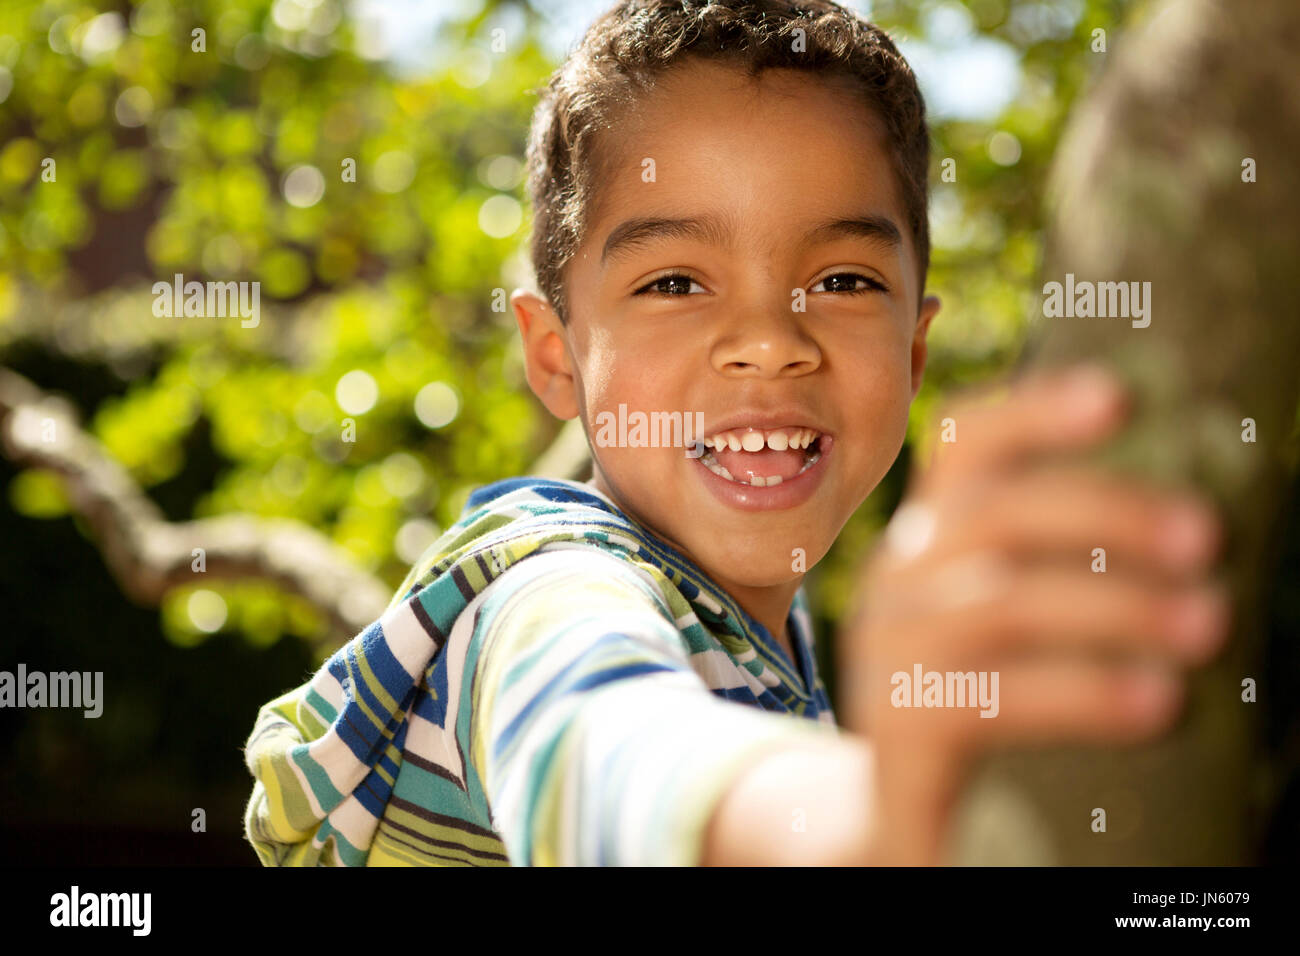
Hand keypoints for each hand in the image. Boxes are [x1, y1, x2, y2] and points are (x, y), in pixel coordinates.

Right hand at [836, 364, 1227, 864]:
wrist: (892, 816)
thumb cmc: (978, 702)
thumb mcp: (1001, 622)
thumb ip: (1055, 568)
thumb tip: (1187, 528)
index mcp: (929, 538)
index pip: (963, 451)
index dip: (1033, 415)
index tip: (1120, 397)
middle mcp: (897, 579)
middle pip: (993, 516)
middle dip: (1106, 513)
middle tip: (1206, 539)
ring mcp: (888, 655)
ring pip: (1000, 603)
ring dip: (1115, 607)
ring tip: (1207, 624)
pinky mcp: (899, 731)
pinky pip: (994, 698)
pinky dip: (1083, 693)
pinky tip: (1156, 704)